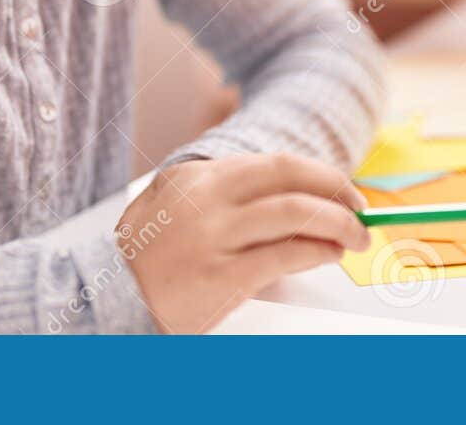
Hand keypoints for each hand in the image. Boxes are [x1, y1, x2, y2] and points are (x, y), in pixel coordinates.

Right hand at [119, 152, 369, 333]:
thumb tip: (287, 195)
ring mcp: (214, 236)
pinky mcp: (222, 276)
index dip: (319, 175)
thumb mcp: (170, 206)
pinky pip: (285, 255)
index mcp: (198, 176)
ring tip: (355, 236)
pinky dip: (317, 251)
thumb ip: (219, 193)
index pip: (275, 165)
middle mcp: (207, 198)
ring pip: (295, 213)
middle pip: (290, 177)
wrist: (106, 299)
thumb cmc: (145, 258)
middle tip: (359, 206)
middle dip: (336, 189)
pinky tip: (329, 254)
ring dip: (337, 222)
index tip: (342, 189)